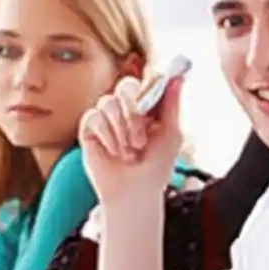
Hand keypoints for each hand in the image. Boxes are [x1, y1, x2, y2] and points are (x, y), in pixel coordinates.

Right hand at [79, 73, 184, 204]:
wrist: (134, 192)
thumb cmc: (156, 167)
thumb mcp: (171, 135)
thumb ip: (172, 105)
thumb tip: (178, 77)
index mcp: (148, 108)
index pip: (147, 84)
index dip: (153, 82)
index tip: (163, 80)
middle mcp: (127, 109)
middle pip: (126, 86)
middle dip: (135, 110)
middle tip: (141, 139)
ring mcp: (107, 118)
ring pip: (109, 102)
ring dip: (122, 129)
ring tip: (129, 153)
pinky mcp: (90, 128)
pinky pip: (94, 116)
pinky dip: (107, 136)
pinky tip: (113, 152)